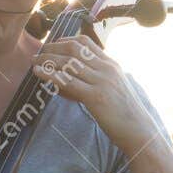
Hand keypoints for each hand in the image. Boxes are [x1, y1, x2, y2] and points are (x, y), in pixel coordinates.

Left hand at [32, 33, 158, 156]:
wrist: (138, 131)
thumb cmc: (123, 115)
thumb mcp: (111, 90)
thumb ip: (93, 82)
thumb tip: (66, 82)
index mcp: (110, 64)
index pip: (85, 43)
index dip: (65, 41)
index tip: (52, 46)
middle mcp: (106, 68)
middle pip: (74, 48)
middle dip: (53, 48)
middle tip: (38, 53)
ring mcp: (101, 81)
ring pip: (69, 63)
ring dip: (48, 59)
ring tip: (34, 61)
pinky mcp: (96, 97)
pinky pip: (68, 82)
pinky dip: (50, 75)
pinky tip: (38, 73)